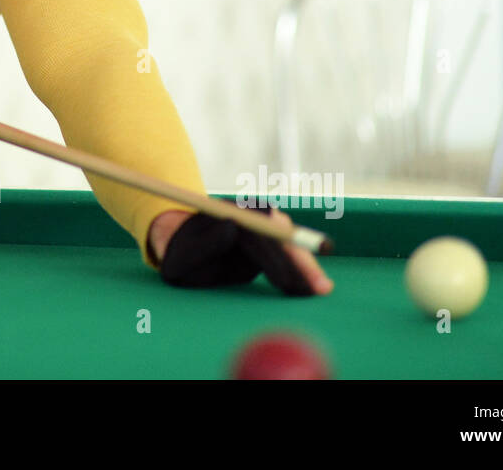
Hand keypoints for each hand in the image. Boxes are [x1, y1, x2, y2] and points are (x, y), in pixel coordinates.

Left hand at [151, 205, 332, 295]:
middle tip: (321, 290)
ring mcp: (263, 222)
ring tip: (321, 290)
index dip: (276, 257)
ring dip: (306, 265)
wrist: (183, 243)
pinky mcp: (270, 234)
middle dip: (302, 263)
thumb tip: (232, 227)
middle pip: (283, 235)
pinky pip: (289, 249)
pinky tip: (310, 285)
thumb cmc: (180, 253)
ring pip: (290, 240)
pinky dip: (300, 266)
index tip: (286, 281)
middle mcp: (251, 212)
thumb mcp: (181, 255)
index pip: (258, 233)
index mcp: (230, 214)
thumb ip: (204, 244)